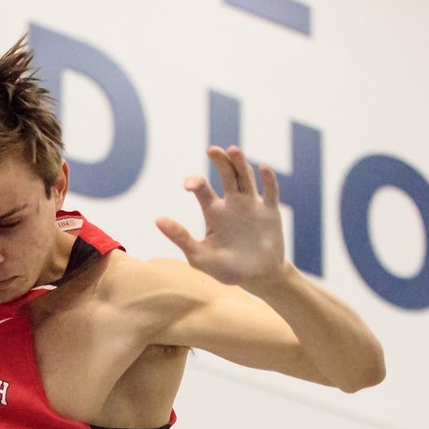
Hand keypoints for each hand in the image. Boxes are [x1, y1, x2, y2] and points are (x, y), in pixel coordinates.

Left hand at [156, 146, 285, 287]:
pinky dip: (268, 180)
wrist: (257, 279)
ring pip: (246, 178)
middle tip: (212, 149)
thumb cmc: (226, 269)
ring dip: (240, 164)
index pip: (203, 189)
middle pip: (226, 175)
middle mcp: (232, 204)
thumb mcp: (199, 256)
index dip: (195, 182)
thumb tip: (157, 219)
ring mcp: (252, 206)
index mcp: (213, 212)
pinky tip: (263, 168)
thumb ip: (180, 237)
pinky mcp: (270, 212)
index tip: (188, 185)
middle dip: (220, 162)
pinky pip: (270, 192)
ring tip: (232, 150)